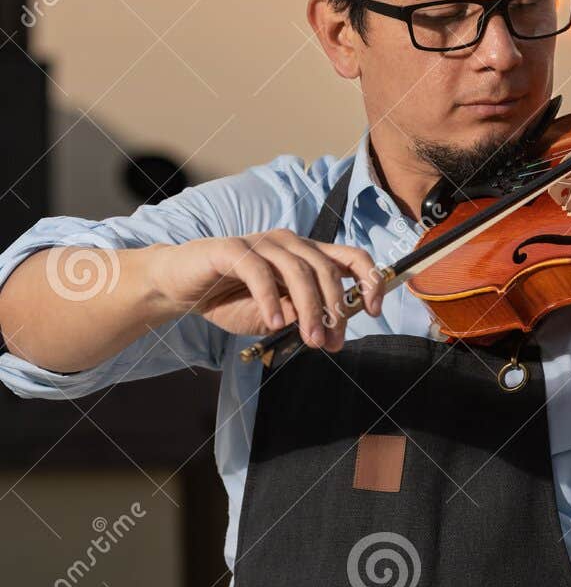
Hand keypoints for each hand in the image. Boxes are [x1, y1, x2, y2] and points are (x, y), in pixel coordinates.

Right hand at [147, 230, 384, 350]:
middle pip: (327, 269)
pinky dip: (271, 299)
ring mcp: (261, 242)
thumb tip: (328, 331)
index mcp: (306, 255)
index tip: (373, 311)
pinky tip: (275, 323)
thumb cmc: (231, 300)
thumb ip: (301, 317)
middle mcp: (289, 242)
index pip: (351, 257)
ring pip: (298, 271)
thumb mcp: (275, 315)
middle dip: (335, 310)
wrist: (182, 288)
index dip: (370, 280)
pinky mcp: (232, 248)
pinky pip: (259, 272)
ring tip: (310, 341)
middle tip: (331, 344)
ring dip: (309, 310)